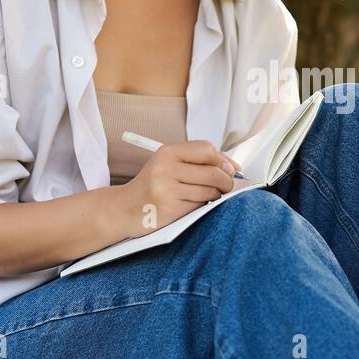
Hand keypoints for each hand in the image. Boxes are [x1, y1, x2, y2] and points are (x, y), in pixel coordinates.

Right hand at [120, 140, 242, 235]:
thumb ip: (198, 161)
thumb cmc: (153, 185)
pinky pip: (200, 206)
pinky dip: (203, 206)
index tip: (232, 169)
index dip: (224, 160)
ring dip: (215, 195)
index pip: (207, 150)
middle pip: (213, 172)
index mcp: (167, 152)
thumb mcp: (169, 164)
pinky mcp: (170, 209)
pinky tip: (192, 204)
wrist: (124, 208)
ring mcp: (167, 189)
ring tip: (206, 195)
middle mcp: (166, 168)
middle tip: (227, 186)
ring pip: (210, 191)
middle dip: (227, 181)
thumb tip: (234, 167)